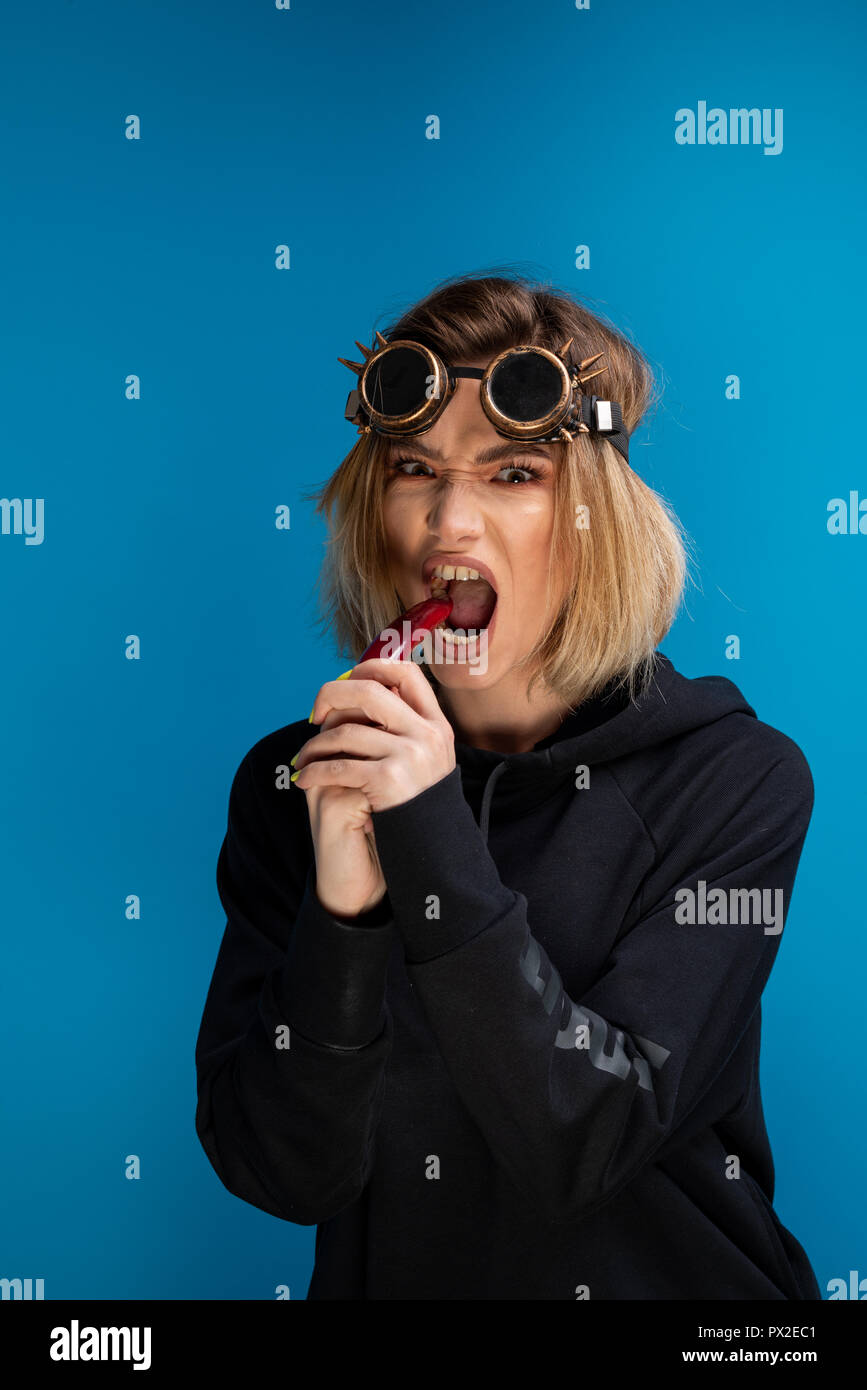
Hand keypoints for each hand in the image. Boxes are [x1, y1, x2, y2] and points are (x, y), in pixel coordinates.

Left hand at [293, 660, 455, 917]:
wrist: (433, 853)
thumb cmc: (417, 807)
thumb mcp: (424, 761)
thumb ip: (403, 729)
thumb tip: (361, 691)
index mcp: (436, 725)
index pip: (405, 673)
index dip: (372, 667)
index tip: (348, 679)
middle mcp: (428, 734)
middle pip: (369, 691)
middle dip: (332, 696)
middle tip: (315, 714)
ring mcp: (411, 755)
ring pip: (345, 732)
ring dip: (315, 746)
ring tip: (303, 759)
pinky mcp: (389, 780)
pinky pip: (338, 765)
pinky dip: (314, 772)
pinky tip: (303, 780)